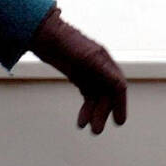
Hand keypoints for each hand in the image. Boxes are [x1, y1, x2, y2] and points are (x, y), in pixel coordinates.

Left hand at [28, 7, 127, 133]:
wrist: (45, 33)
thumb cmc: (65, 41)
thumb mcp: (86, 56)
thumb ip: (102, 70)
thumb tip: (121, 86)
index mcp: (105, 61)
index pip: (118, 86)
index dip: (120, 104)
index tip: (119, 122)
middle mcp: (100, 67)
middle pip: (106, 95)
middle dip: (102, 113)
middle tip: (95, 131)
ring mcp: (89, 72)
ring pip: (96, 97)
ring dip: (93, 113)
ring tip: (84, 127)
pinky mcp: (78, 75)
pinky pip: (87, 96)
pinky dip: (86, 109)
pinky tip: (81, 121)